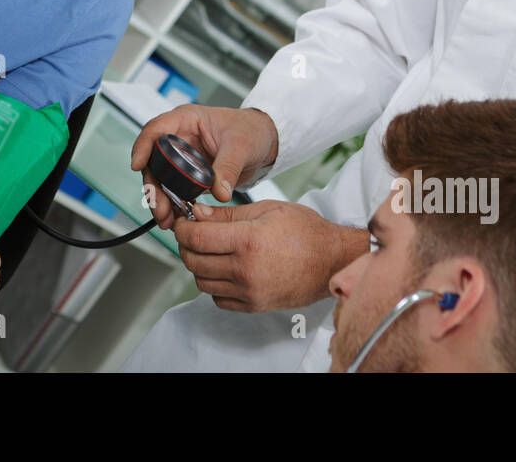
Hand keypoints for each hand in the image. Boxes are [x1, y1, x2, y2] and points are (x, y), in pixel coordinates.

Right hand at [130, 105, 278, 229]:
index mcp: (187, 120)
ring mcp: (182, 157)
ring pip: (161, 178)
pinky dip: (173, 204)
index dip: (143, 146)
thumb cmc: (251, 130)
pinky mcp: (189, 174)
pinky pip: (174, 190)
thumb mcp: (241, 145)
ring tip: (166, 219)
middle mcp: (179, 138)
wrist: (264, 142)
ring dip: (160, 199)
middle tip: (159, 206)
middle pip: (154, 160)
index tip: (138, 165)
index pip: (156, 129)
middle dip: (152, 185)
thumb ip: (228, 167)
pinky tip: (176, 218)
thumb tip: (218, 191)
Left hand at [173, 200, 350, 312]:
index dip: (182, 228)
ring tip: (210, 250)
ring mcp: (249, 292)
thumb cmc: (305, 231)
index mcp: (248, 241)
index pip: (196, 238)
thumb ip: (227, 214)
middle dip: (186, 245)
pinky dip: (214, 284)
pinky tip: (225, 268)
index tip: (182, 221)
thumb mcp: (266, 209)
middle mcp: (246, 270)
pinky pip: (218, 298)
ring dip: (199, 265)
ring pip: (202, 282)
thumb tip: (197, 214)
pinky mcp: (254, 305)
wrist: (333, 261)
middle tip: (192, 233)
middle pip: (193, 261)